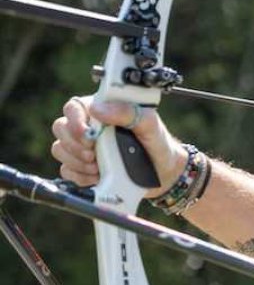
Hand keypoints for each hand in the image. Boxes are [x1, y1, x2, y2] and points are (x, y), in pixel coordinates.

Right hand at [51, 97, 187, 197]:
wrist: (164, 173)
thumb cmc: (157, 144)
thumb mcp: (150, 126)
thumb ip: (129, 113)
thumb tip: (99, 109)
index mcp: (103, 111)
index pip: (74, 107)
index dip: (74, 121)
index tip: (89, 135)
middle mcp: (89, 127)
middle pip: (60, 128)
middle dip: (75, 144)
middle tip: (94, 155)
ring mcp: (84, 148)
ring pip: (59, 149)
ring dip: (76, 161)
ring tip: (98, 167)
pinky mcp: (83, 167)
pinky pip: (66, 171)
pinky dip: (79, 176)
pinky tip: (97, 177)